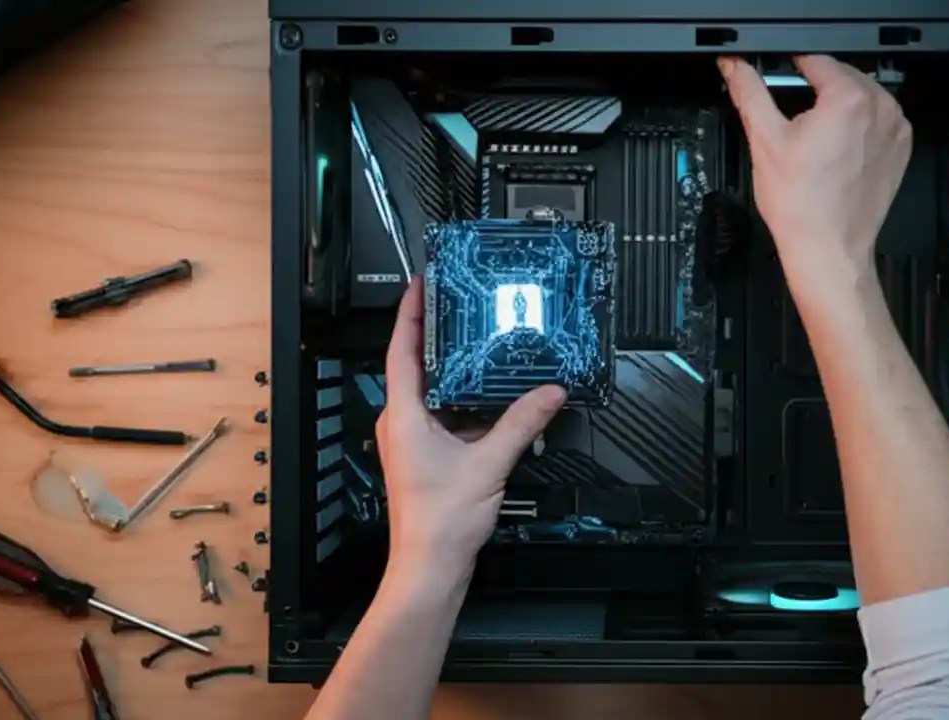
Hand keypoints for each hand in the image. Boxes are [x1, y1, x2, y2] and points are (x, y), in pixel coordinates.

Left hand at [376, 278, 565, 580]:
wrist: (430, 568)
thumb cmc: (439, 523)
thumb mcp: (489, 463)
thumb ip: (521, 422)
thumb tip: (548, 392)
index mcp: (402, 416)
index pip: (401, 350)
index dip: (409, 313)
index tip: (420, 284)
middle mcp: (401, 424)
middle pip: (417, 366)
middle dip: (438, 335)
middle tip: (459, 304)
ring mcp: (413, 441)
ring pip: (436, 393)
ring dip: (457, 371)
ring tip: (482, 344)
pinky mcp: (428, 457)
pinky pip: (447, 416)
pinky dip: (469, 403)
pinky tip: (495, 397)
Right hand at [718, 55, 911, 302]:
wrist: (828, 248)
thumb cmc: (801, 204)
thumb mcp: (765, 140)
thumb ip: (749, 93)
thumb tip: (735, 68)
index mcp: (849, 98)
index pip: (816, 60)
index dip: (791, 66)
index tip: (778, 75)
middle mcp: (881, 108)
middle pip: (842, 77)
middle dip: (816, 89)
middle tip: (791, 117)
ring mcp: (895, 130)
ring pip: (861, 98)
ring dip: (838, 106)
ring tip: (813, 138)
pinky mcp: (900, 149)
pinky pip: (877, 121)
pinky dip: (857, 126)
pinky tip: (835, 151)